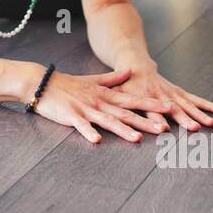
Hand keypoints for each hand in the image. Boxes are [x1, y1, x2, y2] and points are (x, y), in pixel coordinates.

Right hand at [31, 68, 177, 144]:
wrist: (43, 83)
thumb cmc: (68, 84)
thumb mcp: (93, 80)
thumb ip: (113, 79)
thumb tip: (129, 72)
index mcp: (105, 94)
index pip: (133, 100)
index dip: (151, 104)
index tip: (169, 108)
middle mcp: (99, 102)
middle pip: (125, 113)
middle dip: (145, 121)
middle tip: (164, 128)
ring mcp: (85, 109)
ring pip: (107, 121)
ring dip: (123, 130)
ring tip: (137, 139)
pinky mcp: (71, 116)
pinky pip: (81, 126)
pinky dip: (89, 132)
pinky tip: (97, 140)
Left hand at [113, 61, 212, 132]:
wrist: (136, 65)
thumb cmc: (124, 85)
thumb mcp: (118, 94)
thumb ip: (120, 106)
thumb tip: (118, 120)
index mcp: (144, 97)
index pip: (150, 111)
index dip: (156, 119)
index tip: (164, 129)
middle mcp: (161, 96)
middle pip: (173, 109)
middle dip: (184, 119)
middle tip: (194, 128)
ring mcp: (173, 94)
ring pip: (188, 104)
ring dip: (200, 114)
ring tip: (211, 123)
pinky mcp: (180, 92)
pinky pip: (197, 100)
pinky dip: (210, 105)